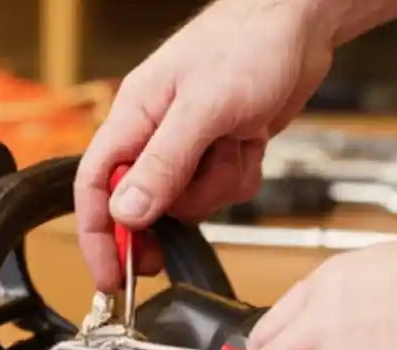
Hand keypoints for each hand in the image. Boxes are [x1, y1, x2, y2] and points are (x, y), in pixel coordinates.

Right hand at [74, 0, 346, 291]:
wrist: (301, 27)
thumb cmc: (248, 43)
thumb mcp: (203, 108)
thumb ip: (163, 163)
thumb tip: (127, 213)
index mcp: (134, 116)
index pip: (96, 186)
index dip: (98, 236)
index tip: (109, 276)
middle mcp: (156, 133)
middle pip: (143, 204)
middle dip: (167, 219)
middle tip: (172, 247)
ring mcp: (191, 144)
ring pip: (190, 201)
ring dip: (216, 187)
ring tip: (234, 145)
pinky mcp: (222, 149)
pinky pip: (222, 188)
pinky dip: (239, 176)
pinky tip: (249, 141)